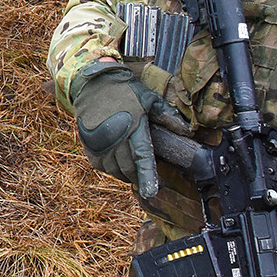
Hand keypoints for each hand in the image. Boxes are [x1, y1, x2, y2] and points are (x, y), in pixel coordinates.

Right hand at [70, 62, 184, 199]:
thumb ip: (167, 116)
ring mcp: (99, 142)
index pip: (141, 156)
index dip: (146, 176)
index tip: (151, 192)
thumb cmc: (124, 91)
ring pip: (114, 169)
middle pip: (128, 168)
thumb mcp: (150, 98)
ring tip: (132, 170)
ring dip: (125, 174)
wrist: (93, 84)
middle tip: (146, 176)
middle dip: (139, 176)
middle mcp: (115, 136)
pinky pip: (101, 166)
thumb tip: (187, 132)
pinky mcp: (89, 144)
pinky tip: (117, 163)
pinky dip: (111, 168)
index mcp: (134, 126)